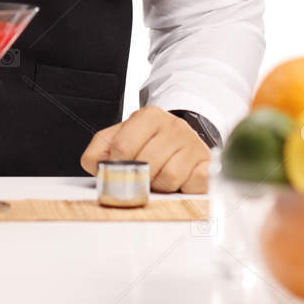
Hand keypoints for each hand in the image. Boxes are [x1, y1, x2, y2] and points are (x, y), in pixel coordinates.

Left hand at [80, 105, 212, 193]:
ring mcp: (192, 143)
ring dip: (160, 185)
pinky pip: (195, 182)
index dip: (116, 166)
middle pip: (146, 165)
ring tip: (159, 176)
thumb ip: (99, 151)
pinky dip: (185, 188)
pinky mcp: (207, 162)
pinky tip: (180, 181)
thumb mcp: (118, 138)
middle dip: (139, 178)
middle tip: (140, 176)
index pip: (122, 147)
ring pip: (168, 178)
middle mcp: (173, 125)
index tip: (118, 170)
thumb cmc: (147, 141)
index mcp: (148, 116)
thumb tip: (96, 167)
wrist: (180, 137)